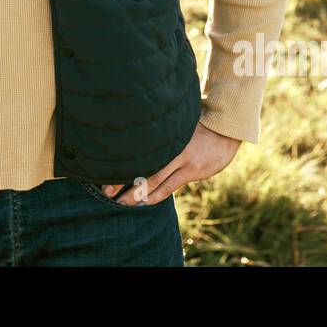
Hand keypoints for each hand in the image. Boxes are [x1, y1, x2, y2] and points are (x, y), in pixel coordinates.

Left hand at [99, 123, 240, 205]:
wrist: (225, 129)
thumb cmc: (197, 126)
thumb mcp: (176, 124)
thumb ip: (159, 133)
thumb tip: (135, 139)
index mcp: (164, 133)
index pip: (137, 149)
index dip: (120, 161)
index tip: (102, 169)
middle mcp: (170, 145)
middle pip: (141, 165)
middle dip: (122, 180)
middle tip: (105, 191)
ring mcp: (182, 159)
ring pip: (154, 179)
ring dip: (137, 193)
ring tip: (122, 202)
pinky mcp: (192, 171)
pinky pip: (170, 186)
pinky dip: (156, 194)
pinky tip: (145, 201)